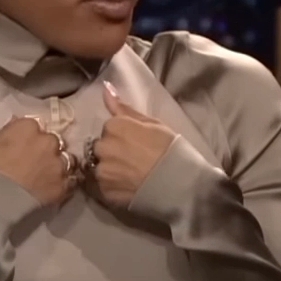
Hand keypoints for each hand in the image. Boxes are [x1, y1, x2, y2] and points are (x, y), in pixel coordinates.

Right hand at [0, 116, 77, 205]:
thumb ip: (6, 133)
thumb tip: (15, 128)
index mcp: (28, 127)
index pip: (36, 126)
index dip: (30, 138)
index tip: (24, 147)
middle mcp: (48, 141)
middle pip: (54, 142)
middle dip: (47, 150)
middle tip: (36, 164)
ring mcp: (58, 164)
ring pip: (67, 160)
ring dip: (59, 166)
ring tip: (47, 178)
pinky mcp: (63, 185)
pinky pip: (70, 181)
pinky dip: (64, 184)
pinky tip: (54, 189)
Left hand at [85, 81, 177, 207]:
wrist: (180, 184)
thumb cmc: (169, 148)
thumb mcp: (151, 123)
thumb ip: (124, 108)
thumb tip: (105, 87)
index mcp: (113, 126)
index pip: (109, 127)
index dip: (123, 135)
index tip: (137, 143)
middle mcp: (102, 147)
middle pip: (101, 146)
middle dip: (112, 151)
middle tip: (133, 159)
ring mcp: (102, 171)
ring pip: (100, 166)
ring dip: (111, 169)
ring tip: (131, 175)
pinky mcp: (104, 192)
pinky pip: (103, 186)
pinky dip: (113, 185)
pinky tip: (129, 186)